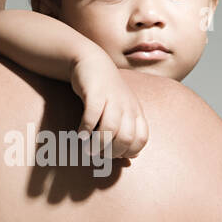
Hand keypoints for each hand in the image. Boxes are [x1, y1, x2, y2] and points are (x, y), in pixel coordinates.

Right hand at [70, 47, 148, 162]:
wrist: (93, 62)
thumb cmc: (107, 92)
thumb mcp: (122, 110)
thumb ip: (127, 131)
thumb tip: (130, 159)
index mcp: (136, 112)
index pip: (140, 140)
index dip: (127, 152)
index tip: (113, 154)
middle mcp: (127, 106)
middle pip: (125, 138)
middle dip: (111, 151)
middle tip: (98, 153)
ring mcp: (112, 99)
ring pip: (110, 129)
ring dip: (97, 143)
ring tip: (88, 148)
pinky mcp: (95, 93)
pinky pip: (92, 116)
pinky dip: (85, 130)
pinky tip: (80, 134)